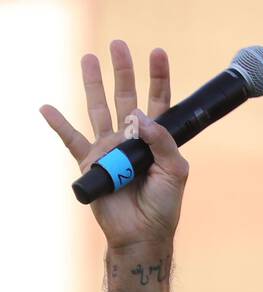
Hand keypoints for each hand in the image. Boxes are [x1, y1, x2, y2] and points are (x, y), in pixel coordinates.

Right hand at [39, 39, 188, 250]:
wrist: (141, 235)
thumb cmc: (163, 207)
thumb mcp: (176, 173)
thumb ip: (164, 143)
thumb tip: (140, 115)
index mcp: (156, 141)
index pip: (158, 103)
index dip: (158, 78)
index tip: (157, 53)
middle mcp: (131, 140)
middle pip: (125, 98)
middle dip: (122, 71)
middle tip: (117, 45)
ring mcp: (110, 150)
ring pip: (99, 110)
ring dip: (92, 85)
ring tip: (88, 59)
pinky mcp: (92, 164)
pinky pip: (72, 140)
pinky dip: (59, 124)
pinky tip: (47, 108)